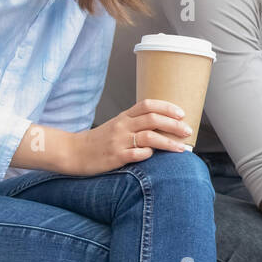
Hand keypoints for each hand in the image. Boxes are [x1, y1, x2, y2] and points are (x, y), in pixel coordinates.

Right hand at [68, 99, 191, 175]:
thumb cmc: (100, 141)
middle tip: (188, 131)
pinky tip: (154, 156)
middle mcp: (122, 126)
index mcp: (124, 116)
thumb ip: (136, 123)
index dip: (167, 107)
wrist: (74, 152)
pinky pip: (137, 154)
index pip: (148, 105)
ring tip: (181, 148)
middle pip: (153, 119)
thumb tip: (164, 124)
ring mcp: (119, 141)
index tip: (181, 113)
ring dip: (168, 142)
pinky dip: (149, 154)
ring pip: (149, 136)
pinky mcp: (115, 157)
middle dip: (174, 125)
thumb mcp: (117, 126)